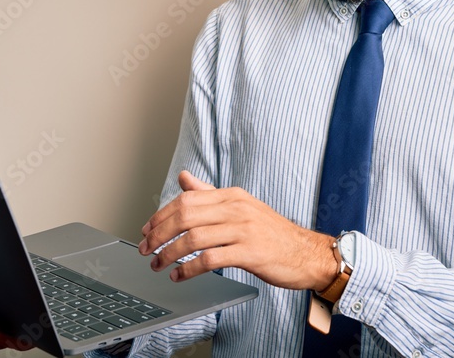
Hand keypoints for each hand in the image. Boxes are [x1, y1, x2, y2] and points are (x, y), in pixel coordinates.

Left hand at [137, 171, 337, 290]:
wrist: (307, 253)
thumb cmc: (272, 233)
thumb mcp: (242, 207)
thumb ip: (210, 194)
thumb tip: (184, 178)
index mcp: (232, 195)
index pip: (186, 199)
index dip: (161, 215)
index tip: (147, 231)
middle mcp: (236, 208)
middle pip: (185, 216)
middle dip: (159, 234)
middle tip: (146, 249)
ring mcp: (243, 229)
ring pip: (193, 238)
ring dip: (169, 254)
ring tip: (158, 265)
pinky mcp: (249, 252)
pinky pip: (209, 259)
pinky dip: (188, 269)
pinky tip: (180, 276)